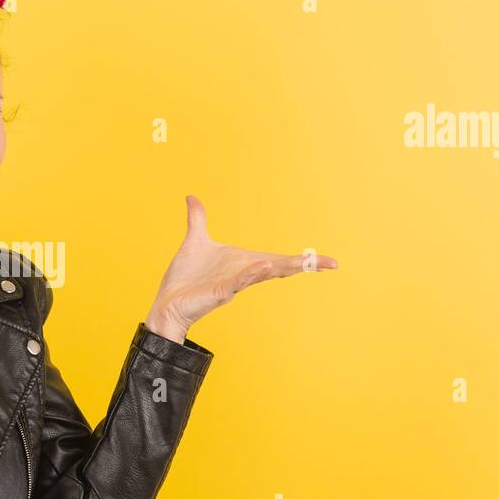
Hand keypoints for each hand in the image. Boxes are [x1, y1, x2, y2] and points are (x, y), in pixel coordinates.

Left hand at [144, 195, 338, 341]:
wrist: (168, 302)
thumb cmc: (185, 278)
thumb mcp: (194, 241)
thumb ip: (198, 219)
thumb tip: (192, 197)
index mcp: (243, 263)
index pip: (277, 259)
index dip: (302, 259)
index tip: (328, 261)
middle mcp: (243, 274)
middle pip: (279, 267)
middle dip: (304, 265)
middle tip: (330, 264)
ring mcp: (233, 285)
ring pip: (262, 274)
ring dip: (279, 266)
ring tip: (302, 262)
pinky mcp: (219, 293)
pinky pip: (238, 282)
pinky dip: (251, 274)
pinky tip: (263, 266)